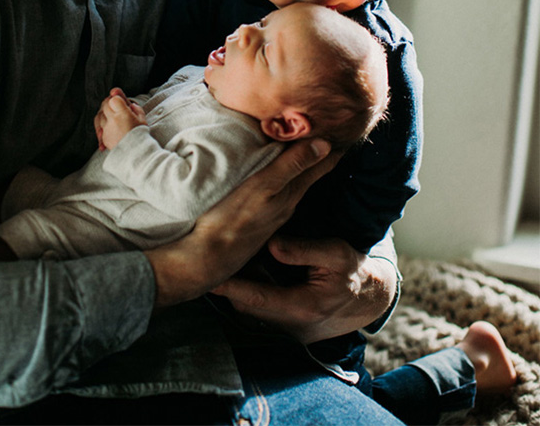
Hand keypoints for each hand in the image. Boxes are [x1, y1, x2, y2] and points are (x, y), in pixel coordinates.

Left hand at [94, 88, 144, 150]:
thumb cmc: (141, 136)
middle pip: (105, 105)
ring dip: (105, 113)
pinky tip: (111, 126)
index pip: (114, 99)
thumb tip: (129, 103)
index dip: (117, 98)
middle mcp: (112, 121)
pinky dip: (103, 124)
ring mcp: (107, 129)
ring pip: (100, 115)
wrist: (137, 154)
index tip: (120, 100)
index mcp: (123, 114)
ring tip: (114, 116)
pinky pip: (100, 127)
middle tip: (116, 106)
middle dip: (110, 104)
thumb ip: (135, 108)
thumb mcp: (142, 119)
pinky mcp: (104, 137)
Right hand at [145, 139, 337, 307]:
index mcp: (291, 192)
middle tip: (325, 128)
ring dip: (297, 162)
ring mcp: (272, 212)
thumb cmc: (232, 218)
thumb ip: (291, 166)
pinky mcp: (256, 217)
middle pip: (309, 171)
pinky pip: (275, 189)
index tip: (340, 126)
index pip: (321, 164)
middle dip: (317, 150)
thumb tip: (325, 143)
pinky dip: (280, 174)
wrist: (208, 256)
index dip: (331, 145)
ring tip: (300, 144)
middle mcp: (286, 203)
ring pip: (292, 180)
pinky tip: (272, 172)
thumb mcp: (264, 187)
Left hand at [211, 236, 395, 343]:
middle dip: (229, 287)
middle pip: (246, 307)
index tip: (206, 277)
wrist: (371, 299)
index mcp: (305, 306)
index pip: (256, 298)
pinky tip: (245, 277)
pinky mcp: (289, 332)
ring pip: (250, 313)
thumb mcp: (337, 253)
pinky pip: (259, 317)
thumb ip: (304, 249)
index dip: (229, 288)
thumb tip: (271, 245)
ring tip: (226, 266)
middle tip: (213, 261)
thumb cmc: (353, 271)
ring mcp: (291, 333)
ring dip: (238, 293)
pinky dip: (249, 299)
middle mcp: (294, 326)